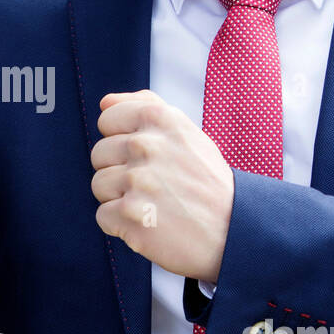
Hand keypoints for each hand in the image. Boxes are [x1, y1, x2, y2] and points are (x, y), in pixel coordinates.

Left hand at [91, 89, 234, 283]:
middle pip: (99, 154)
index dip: (123, 142)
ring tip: (153, 205)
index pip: (107, 121)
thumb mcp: (187, 132)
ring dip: (120, 198)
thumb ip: (147, 107)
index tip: (148, 158)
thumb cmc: (206, 181)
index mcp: (159, 117)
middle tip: (155, 186)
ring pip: (99, 185)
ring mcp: (137, 180)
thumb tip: (105, 102)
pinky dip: (121, 225)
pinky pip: (103, 216)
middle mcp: (146, 145)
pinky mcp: (130, 215)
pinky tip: (150, 225)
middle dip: (120, 171)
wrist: (235, 231)